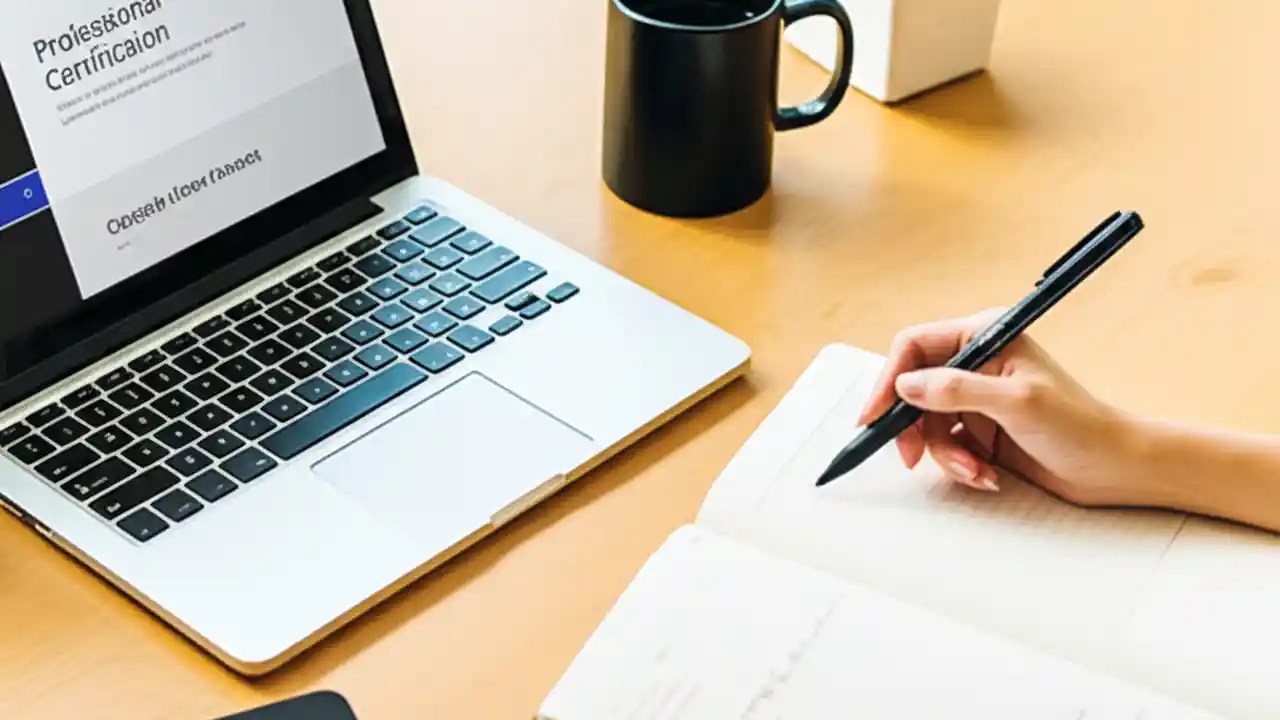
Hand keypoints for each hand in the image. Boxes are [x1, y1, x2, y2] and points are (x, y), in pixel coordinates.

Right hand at [860, 309, 1148, 506]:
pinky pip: (946, 445)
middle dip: (913, 427)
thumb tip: (906, 386)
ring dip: (944, 453)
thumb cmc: (1080, 426)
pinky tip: (986, 473)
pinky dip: (959, 463)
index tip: (875, 415)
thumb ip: (957, 390)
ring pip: (927, 423)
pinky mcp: (981, 429)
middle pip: (913, 389)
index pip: (915, 347)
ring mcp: (977, 397)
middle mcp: (977, 362)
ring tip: (975, 469)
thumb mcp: (1016, 403)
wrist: (1115, 468)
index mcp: (986, 337)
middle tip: (911, 456)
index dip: (889, 379)